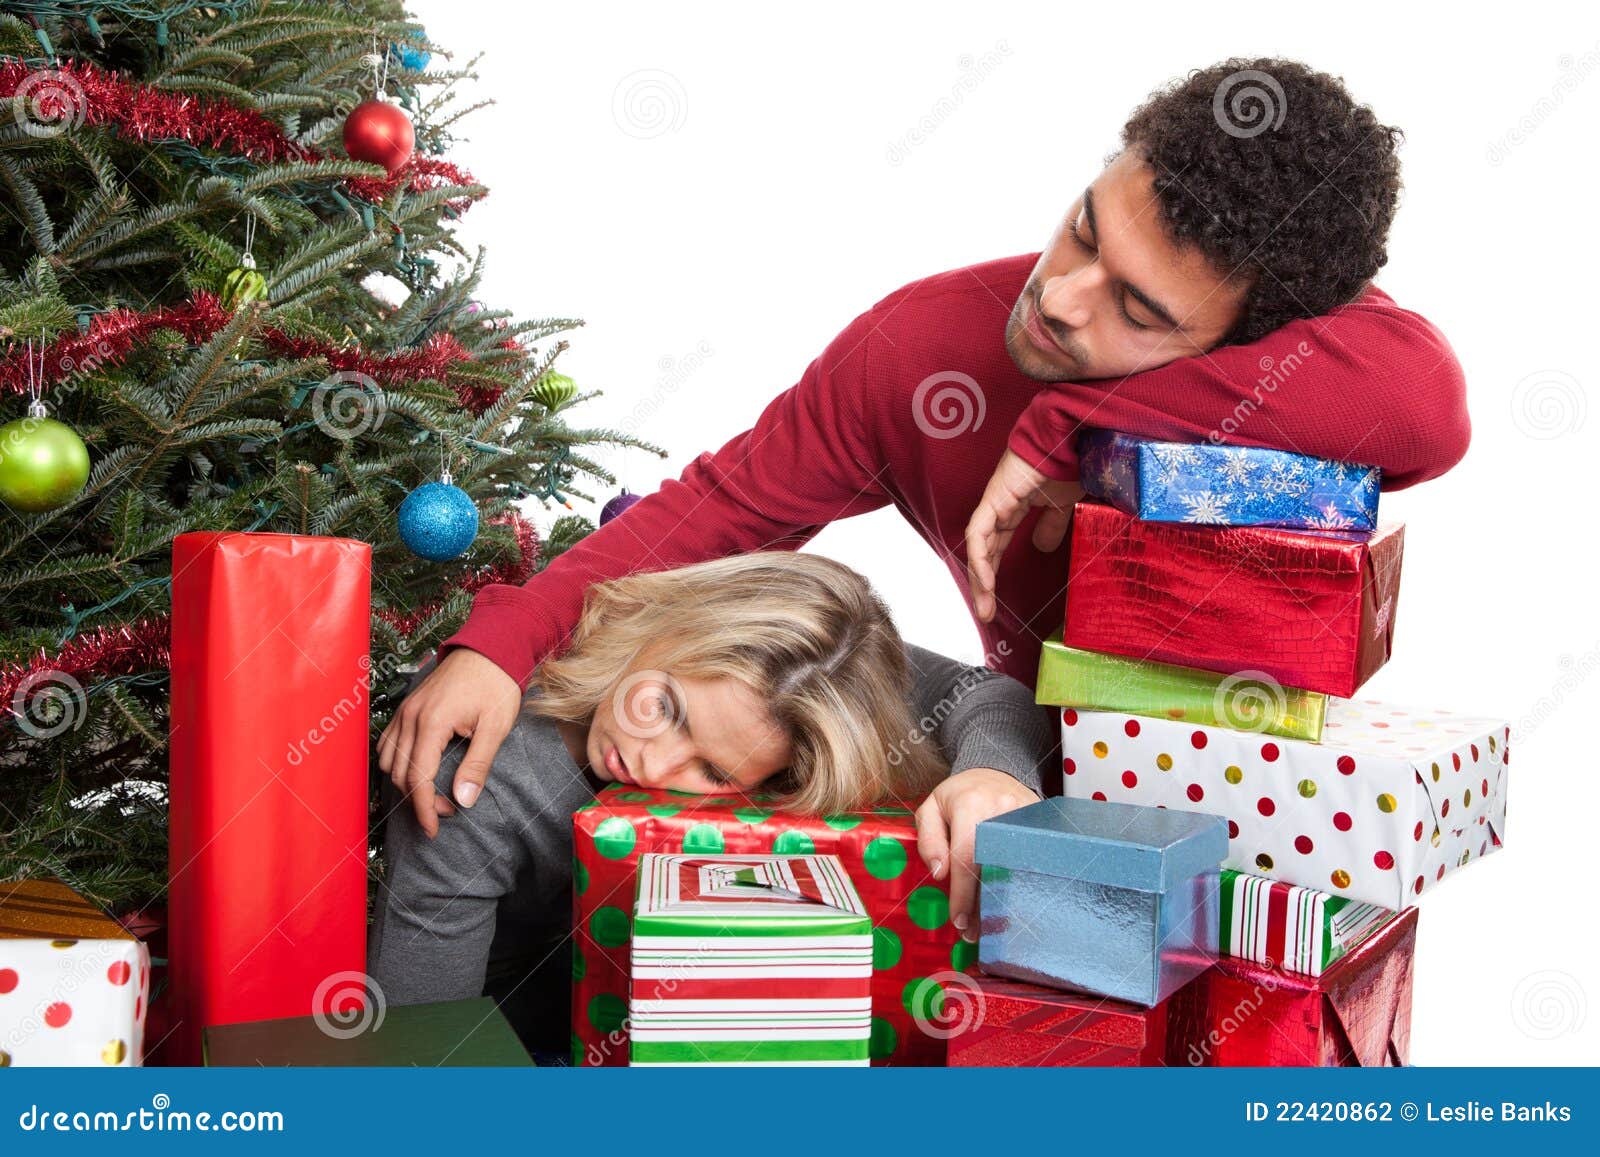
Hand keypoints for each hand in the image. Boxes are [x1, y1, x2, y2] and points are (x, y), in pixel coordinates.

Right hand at [376, 647, 524, 837]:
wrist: (489, 648)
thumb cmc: (496, 684)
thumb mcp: (496, 726)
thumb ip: (478, 764)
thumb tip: (464, 800)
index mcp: (431, 722)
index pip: (417, 778)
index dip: (424, 809)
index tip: (434, 830)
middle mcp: (410, 717)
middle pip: (400, 774)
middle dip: (419, 800)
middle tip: (448, 811)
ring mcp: (404, 711)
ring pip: (388, 760)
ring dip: (406, 783)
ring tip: (434, 793)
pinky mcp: (406, 708)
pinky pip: (388, 743)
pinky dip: (398, 763)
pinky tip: (418, 771)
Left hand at [914, 768, 1040, 941]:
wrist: (994, 774)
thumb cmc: (958, 795)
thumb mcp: (931, 808)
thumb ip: (928, 839)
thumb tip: (940, 873)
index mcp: (970, 804)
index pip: (967, 856)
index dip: (963, 893)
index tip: (958, 919)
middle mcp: (1003, 809)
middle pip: (995, 868)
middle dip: (983, 905)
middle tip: (974, 932)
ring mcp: (1027, 817)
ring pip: (1016, 868)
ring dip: (1004, 901)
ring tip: (990, 925)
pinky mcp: (1042, 825)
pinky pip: (1031, 861)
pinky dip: (1020, 885)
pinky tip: (1011, 904)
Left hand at [965, 449, 1082, 622]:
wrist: (1072, 440)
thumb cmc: (1069, 464)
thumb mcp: (1062, 505)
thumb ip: (1051, 525)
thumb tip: (1041, 547)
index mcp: (1013, 506)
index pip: (996, 545)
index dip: (994, 572)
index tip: (996, 601)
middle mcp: (998, 506)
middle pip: (983, 550)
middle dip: (983, 583)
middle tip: (986, 612)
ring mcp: (994, 501)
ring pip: (978, 546)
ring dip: (979, 578)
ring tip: (985, 606)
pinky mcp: (994, 498)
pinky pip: (980, 533)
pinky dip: (981, 558)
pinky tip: (986, 581)